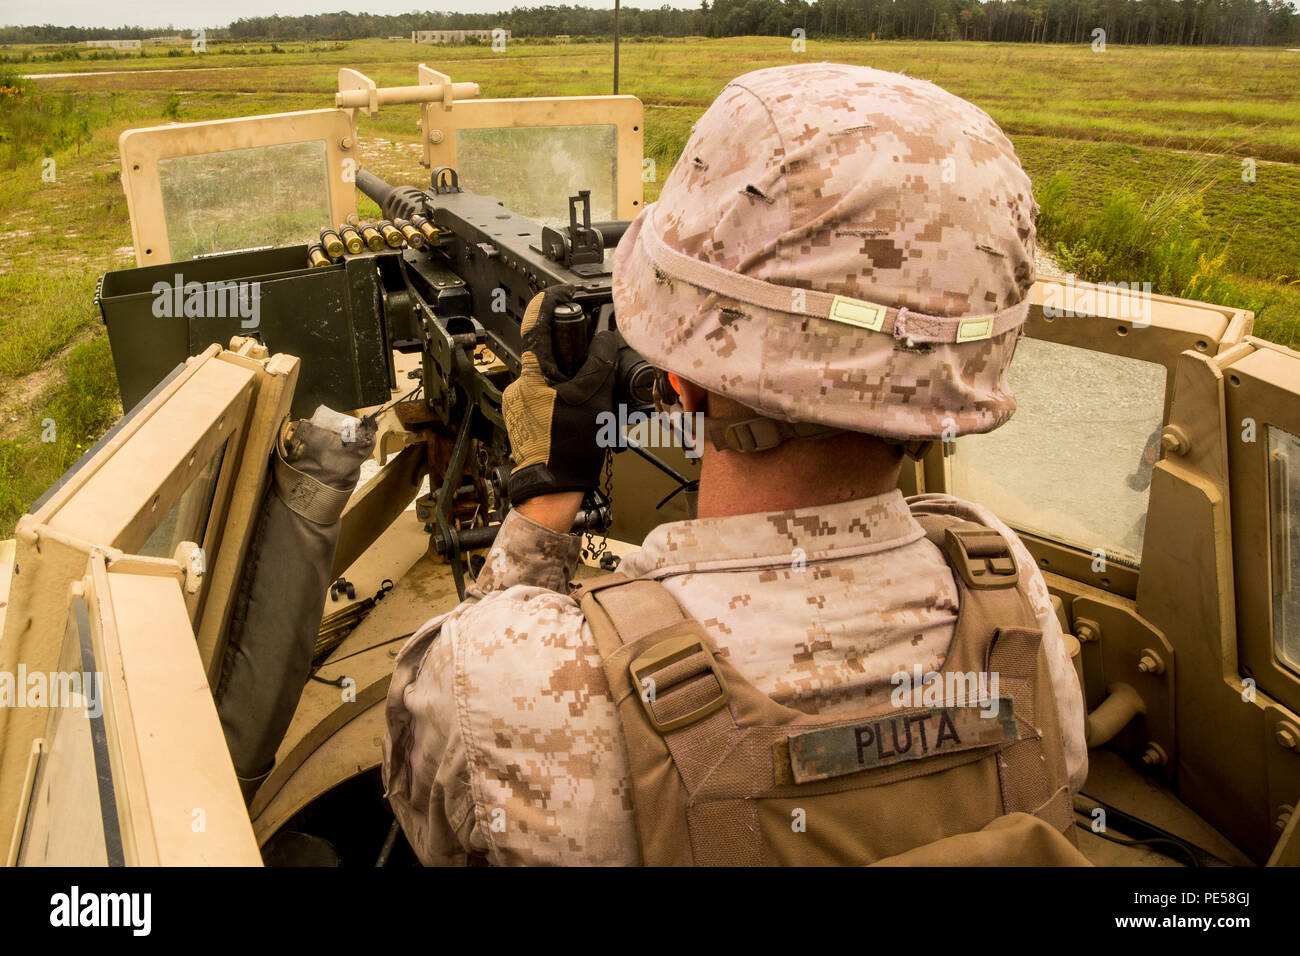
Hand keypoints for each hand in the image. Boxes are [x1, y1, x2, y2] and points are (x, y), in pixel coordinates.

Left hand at [503, 287, 617, 507]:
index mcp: (532, 374)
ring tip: (594, 394)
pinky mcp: (526, 418)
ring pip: (550, 375)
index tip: (566, 294)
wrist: (552, 490)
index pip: (535, 324)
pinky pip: (548, 395)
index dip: (551, 303)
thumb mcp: (593, 400)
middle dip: (572, 351)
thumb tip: (604, 339)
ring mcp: (520, 403)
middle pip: (548, 352)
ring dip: (572, 377)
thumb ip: (598, 364)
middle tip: (595, 354)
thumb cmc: (568, 449)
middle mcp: (520, 385)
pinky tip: (583, 410)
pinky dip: (566, 395)